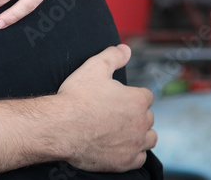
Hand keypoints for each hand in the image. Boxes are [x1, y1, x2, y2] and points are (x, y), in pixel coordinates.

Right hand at [55, 45, 156, 171]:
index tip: (118, 98)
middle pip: (148, 117)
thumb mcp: (93, 68)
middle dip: (135, 114)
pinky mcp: (126, 161)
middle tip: (115, 113)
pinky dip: (133, 153)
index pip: (146, 96)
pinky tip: (120, 147)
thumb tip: (126, 49)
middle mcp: (141, 122)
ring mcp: (135, 143)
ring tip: (123, 130)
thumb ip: (113, 56)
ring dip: (140, 134)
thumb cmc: (77, 98)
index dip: (132, 95)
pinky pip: (140, 158)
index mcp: (137, 100)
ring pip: (149, 138)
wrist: (61, 127)